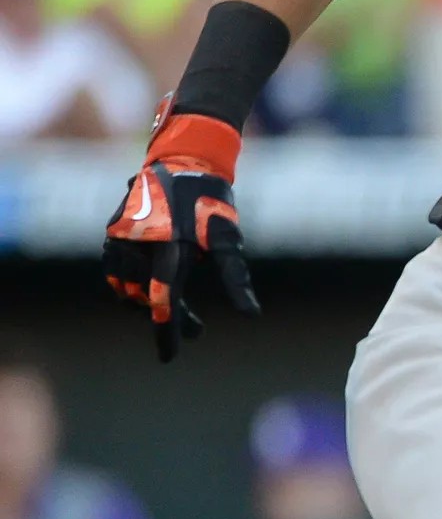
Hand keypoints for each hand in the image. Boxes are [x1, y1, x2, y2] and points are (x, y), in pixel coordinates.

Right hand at [102, 106, 258, 361]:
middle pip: (145, 298)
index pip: (164, 299)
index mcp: (169, 246)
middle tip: (196, 330)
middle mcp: (137, 243)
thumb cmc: (211, 202)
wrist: (183, 161)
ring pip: (126, 288)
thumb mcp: (228, 240)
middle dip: (168, 318)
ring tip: (179, 310)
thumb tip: (252, 315)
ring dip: (149, 303)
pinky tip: (154, 289)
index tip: (170, 357)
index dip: (167, 329)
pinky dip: (133, 286)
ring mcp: (119, 237)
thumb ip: (237, 279)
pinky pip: (116, 272)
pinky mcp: (112, 233)